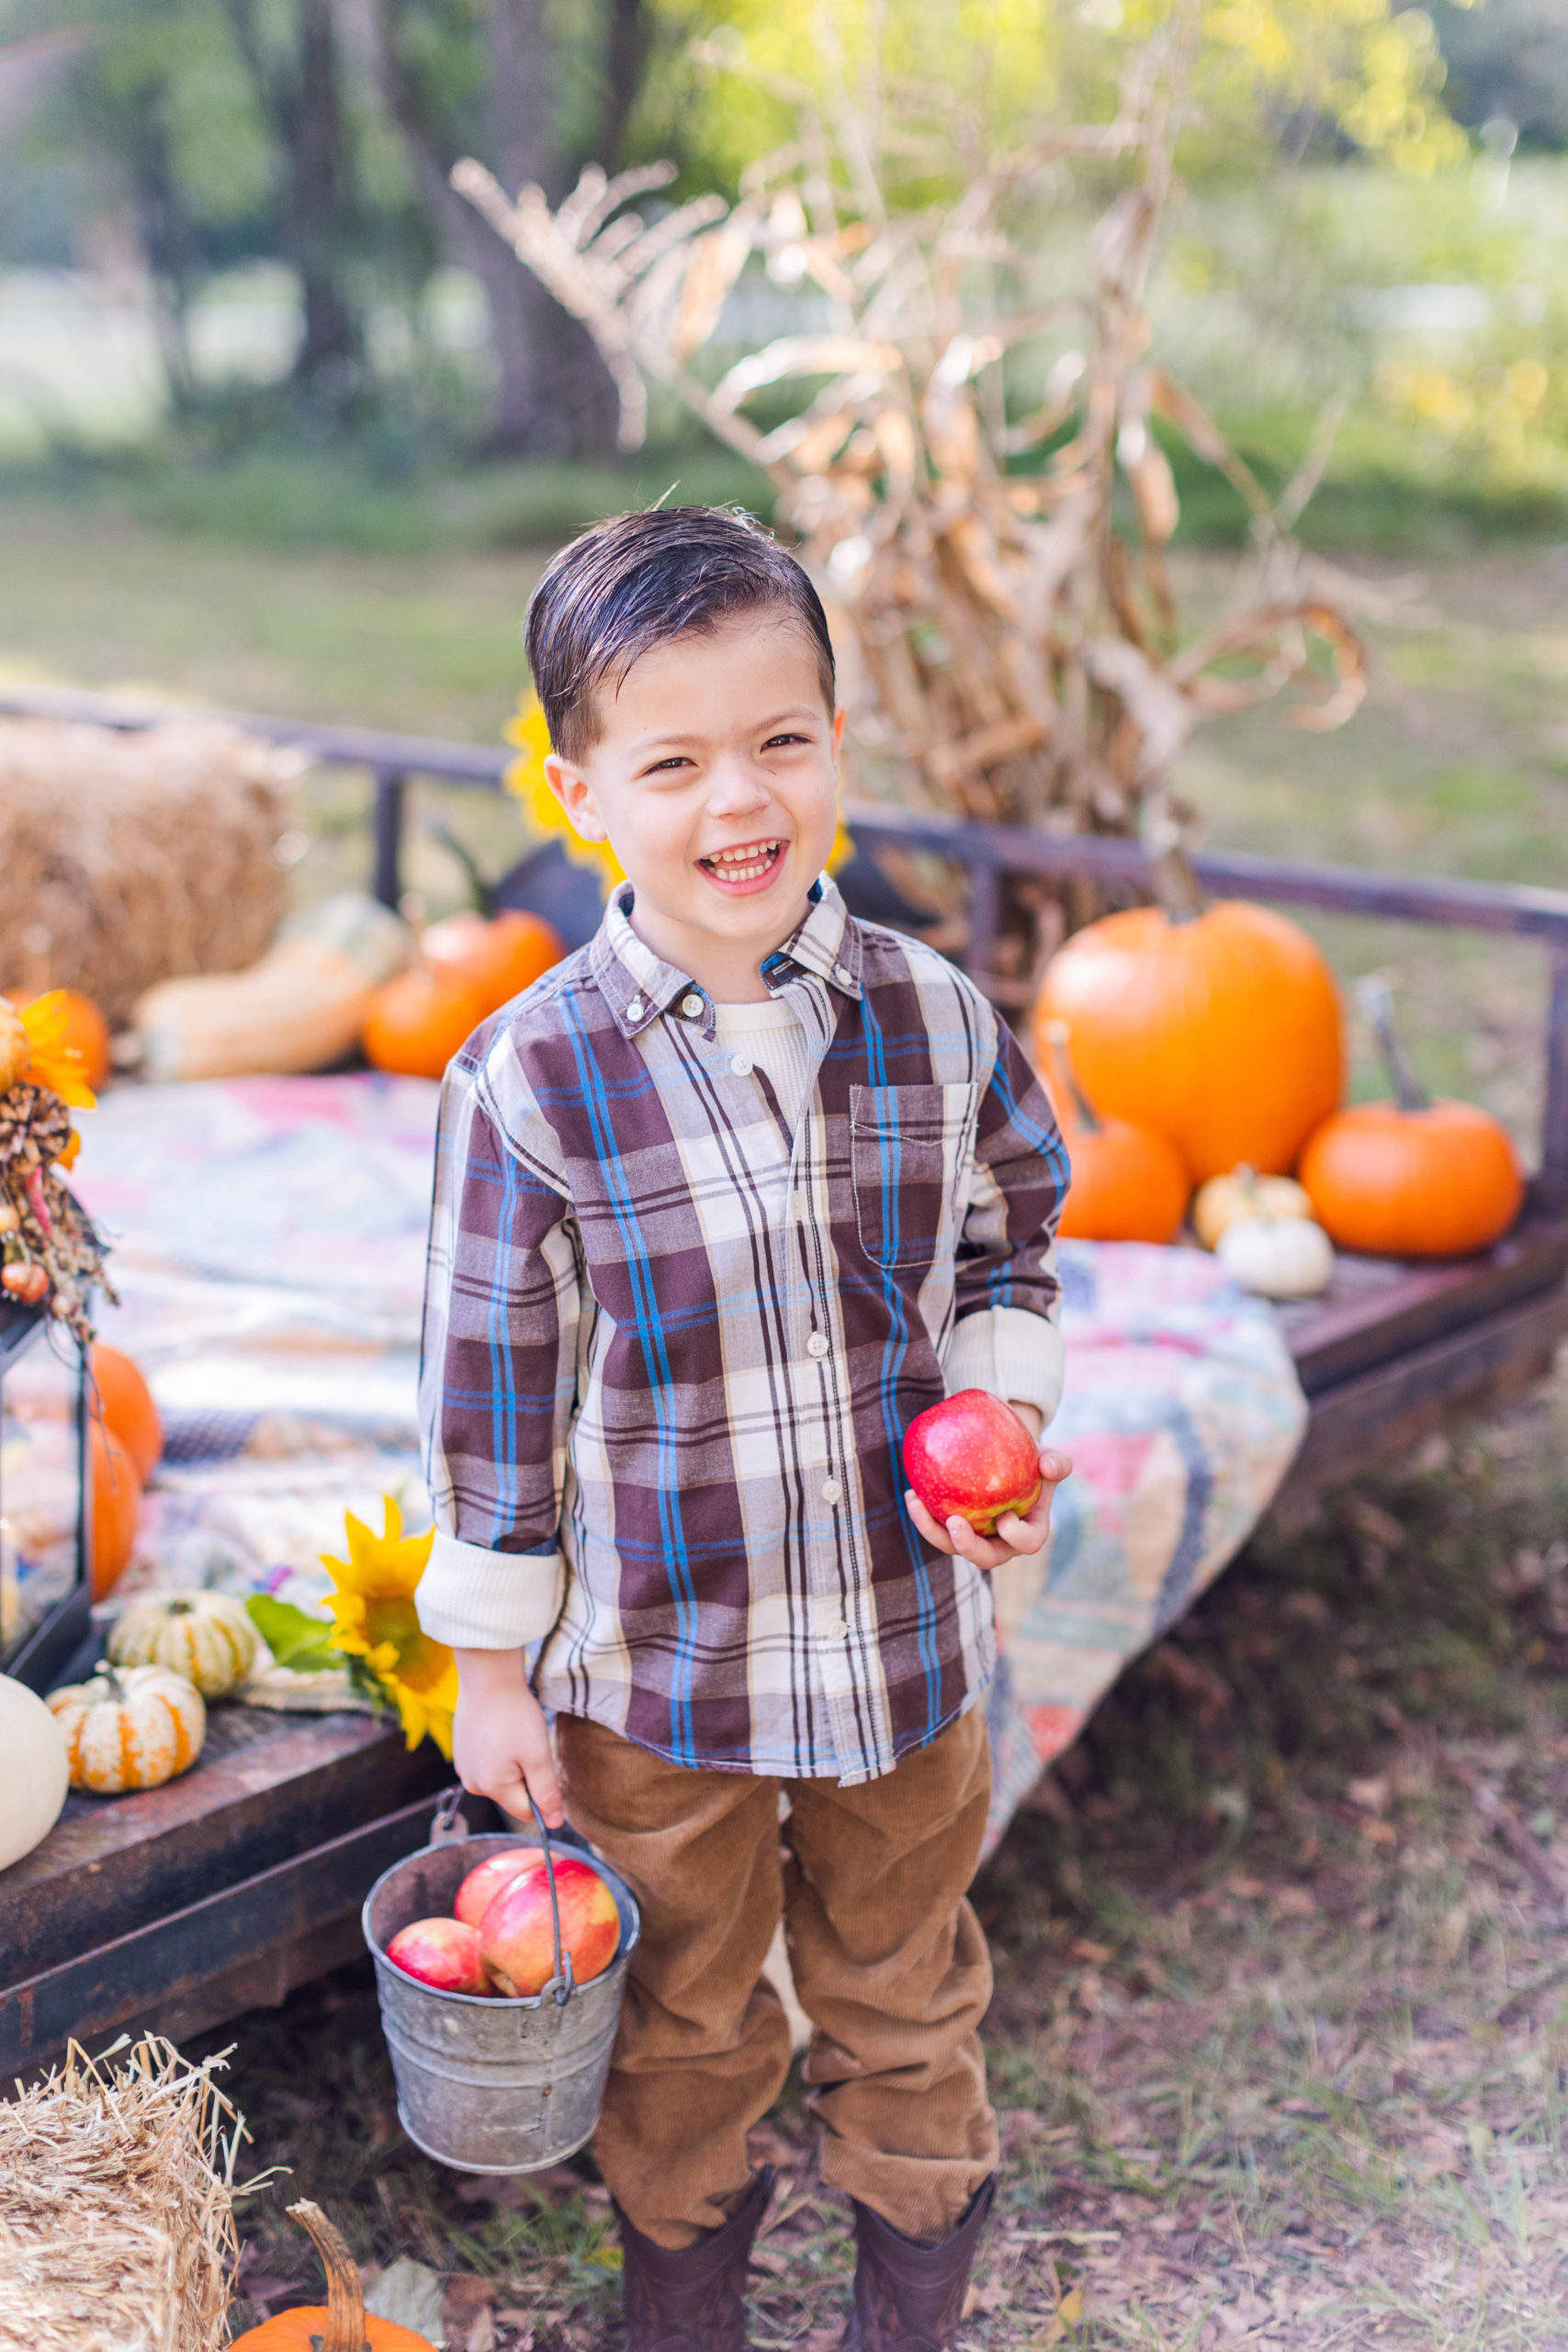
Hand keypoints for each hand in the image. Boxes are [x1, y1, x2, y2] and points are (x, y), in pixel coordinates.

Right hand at [452, 1647, 563, 1826]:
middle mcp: (472, 1784)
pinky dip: (497, 1750)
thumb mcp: (538, 1756)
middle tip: (526, 1743)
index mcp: (491, 1788)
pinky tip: (498, 1728)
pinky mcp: (461, 1751)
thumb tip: (555, 1824)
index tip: (541, 1761)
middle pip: (512, 1794)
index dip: (541, 1791)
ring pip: (500, 1778)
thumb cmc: (515, 1715)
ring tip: (511, 1733)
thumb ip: (546, 1793)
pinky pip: (487, 1762)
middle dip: (525, 1775)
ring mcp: (463, 1767)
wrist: (487, 1677)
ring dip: (512, 1762)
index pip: (526, 1811)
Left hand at [904, 1408, 1071, 1571]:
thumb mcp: (1048, 1458)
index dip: (1016, 1536)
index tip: (1004, 1517)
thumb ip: (1056, 1462)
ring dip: (932, 1531)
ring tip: (917, 1504)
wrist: (1008, 1460)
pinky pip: (937, 1529)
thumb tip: (1049, 1466)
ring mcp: (976, 1538)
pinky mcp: (954, 1529)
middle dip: (968, 1546)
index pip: (1027, 1543)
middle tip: (953, 1523)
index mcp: (1030, 1531)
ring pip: (952, 1547)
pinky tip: (912, 1493)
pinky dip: (923, 1515)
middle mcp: (1002, 1543)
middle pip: (985, 1558)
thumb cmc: (1032, 1461)